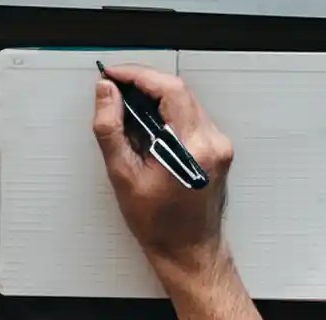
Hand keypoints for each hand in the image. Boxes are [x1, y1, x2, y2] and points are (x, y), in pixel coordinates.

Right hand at [92, 65, 259, 319]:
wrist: (188, 251)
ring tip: (126, 107)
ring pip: (185, 101)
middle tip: (115, 87)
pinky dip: (167, 111)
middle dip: (144, 83)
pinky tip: (147, 124)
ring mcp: (219, 144)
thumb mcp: (122, 176)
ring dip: (155, 96)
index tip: (113, 75)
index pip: (169, 90)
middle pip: (178, 91)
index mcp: (191, 148)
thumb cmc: (158, 223)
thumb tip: (106, 92)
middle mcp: (212, 141)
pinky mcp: (218, 147)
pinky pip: (191, 115)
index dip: (138, 75)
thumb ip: (110, 129)